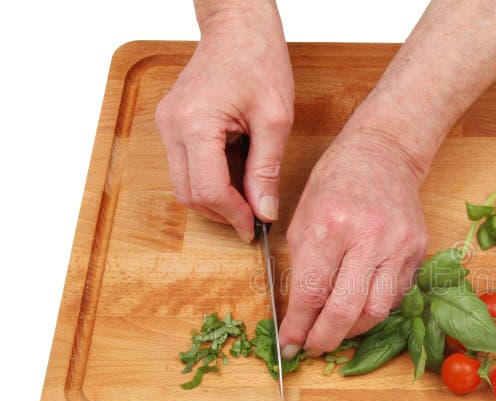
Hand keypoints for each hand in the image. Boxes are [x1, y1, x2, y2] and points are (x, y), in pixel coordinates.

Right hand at [155, 3, 292, 241]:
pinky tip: (234, 176)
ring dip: (214, 198)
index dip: (234, 215)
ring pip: (182, 184)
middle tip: (254, 218)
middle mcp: (172, 126)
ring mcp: (167, 124)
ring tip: (247, 198)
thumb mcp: (275, 120)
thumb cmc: (259, 60)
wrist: (238, 26)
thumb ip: (267, 170)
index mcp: (195, 124)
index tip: (255, 227)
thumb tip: (265, 211)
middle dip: (222, 212)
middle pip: (189, 193)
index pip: (209, 190)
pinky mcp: (171, 122)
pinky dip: (207, 179)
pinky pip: (184, 165)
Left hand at [279, 129, 429, 356]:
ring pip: (376, 311)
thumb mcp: (303, 214)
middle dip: (324, 338)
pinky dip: (373, 309)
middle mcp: (368, 237)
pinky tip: (358, 307)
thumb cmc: (336, 180)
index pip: (311, 291)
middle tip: (312, 347)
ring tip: (335, 330)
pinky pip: (395, 296)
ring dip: (352, 330)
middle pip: (346, 310)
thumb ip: (300, 265)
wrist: (384, 153)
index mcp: (331, 224)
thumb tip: (297, 314)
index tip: (288, 344)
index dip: (297, 326)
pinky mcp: (418, 251)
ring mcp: (399, 245)